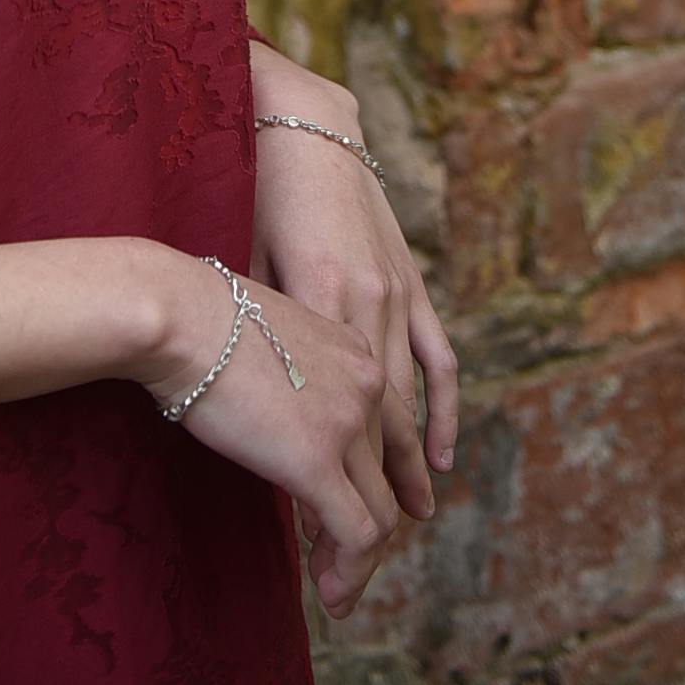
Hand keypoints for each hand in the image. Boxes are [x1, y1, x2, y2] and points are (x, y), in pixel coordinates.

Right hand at [140, 255, 399, 619]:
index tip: (358, 510)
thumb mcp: (267, 337)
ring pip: (380, 514)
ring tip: (334, 590)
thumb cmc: (195, 317)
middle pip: (387, 475)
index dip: (378, 478)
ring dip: (359, 561)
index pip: (385, 428)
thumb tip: (276, 415)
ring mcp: (347, 423)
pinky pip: (356, 534)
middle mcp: (366, 384)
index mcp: (354, 350)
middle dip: (371, 528)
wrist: (179, 315)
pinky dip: (349, 571)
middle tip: (343, 565)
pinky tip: (327, 592)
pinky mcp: (319, 461)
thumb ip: (290, 373)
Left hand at [247, 67, 459, 541]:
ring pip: (408, 397)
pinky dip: (443, 407)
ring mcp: (395, 292)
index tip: (322, 543)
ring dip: (411, 464)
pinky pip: (435, 354)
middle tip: (366, 562)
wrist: (296, 122)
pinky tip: (439, 454)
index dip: (333, 483)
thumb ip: (262, 331)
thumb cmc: (248, 192)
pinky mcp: (407, 278)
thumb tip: (253, 401)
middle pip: (380, 422)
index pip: (337, 418)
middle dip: (374, 496)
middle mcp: (368, 304)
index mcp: (323, 302)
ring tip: (411, 520)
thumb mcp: (242, 265)